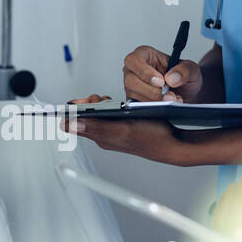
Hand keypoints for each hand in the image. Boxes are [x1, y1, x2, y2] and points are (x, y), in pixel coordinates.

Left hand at [64, 100, 191, 164]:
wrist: (171, 142)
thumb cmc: (150, 138)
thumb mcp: (122, 130)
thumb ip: (97, 127)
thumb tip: (70, 124)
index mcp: (99, 136)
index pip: (73, 123)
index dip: (74, 110)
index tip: (84, 102)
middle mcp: (103, 134)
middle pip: (83, 116)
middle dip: (88, 103)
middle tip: (101, 99)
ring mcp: (112, 129)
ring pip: (96, 112)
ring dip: (100, 103)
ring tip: (110, 101)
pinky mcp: (120, 125)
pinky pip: (108, 113)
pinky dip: (111, 105)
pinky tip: (121, 104)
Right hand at [123, 46, 202, 102]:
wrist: (186, 93)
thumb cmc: (183, 77)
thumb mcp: (191, 69)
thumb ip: (185, 70)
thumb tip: (172, 78)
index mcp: (144, 55)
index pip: (134, 60)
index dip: (145, 72)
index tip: (160, 81)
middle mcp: (134, 70)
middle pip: (130, 80)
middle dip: (150, 91)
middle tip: (168, 95)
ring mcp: (132, 87)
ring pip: (133, 95)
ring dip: (154, 101)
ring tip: (172, 100)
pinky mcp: (134, 101)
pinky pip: (137, 107)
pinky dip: (153, 108)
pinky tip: (166, 106)